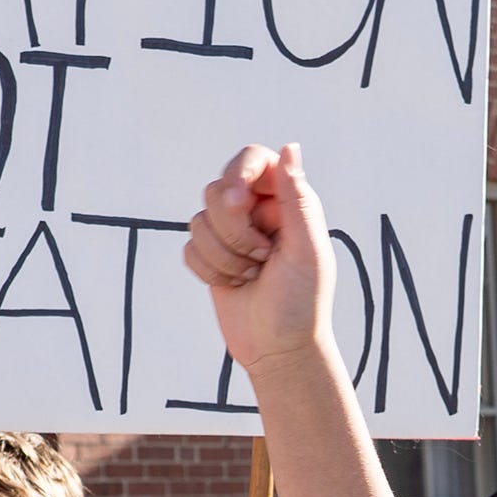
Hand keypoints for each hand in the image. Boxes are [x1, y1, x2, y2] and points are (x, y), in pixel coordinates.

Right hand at [182, 144, 332, 382]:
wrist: (280, 350)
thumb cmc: (302, 302)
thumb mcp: (307, 250)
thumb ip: (297, 199)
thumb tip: (289, 147)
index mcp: (287, 200)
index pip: (252, 158)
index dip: (239, 175)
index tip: (242, 204)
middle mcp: (258, 210)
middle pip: (218, 190)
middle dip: (234, 231)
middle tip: (261, 258)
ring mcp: (231, 233)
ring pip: (198, 221)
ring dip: (224, 257)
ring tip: (252, 276)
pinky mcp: (210, 256)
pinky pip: (188, 248)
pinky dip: (209, 271)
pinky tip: (235, 285)